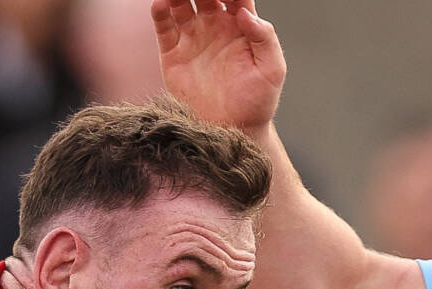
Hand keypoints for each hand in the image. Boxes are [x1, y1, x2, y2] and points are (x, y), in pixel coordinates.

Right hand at [155, 0, 285, 134]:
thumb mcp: (272, 70)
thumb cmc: (257, 102)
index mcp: (240, 26)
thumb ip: (265, 38)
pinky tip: (160, 4)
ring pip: (181, 4)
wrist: (231, 131)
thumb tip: (245, 12)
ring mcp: (193, 38)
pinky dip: (159, 13)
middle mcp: (215, 26)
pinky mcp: (173, 55)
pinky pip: (164, 27)